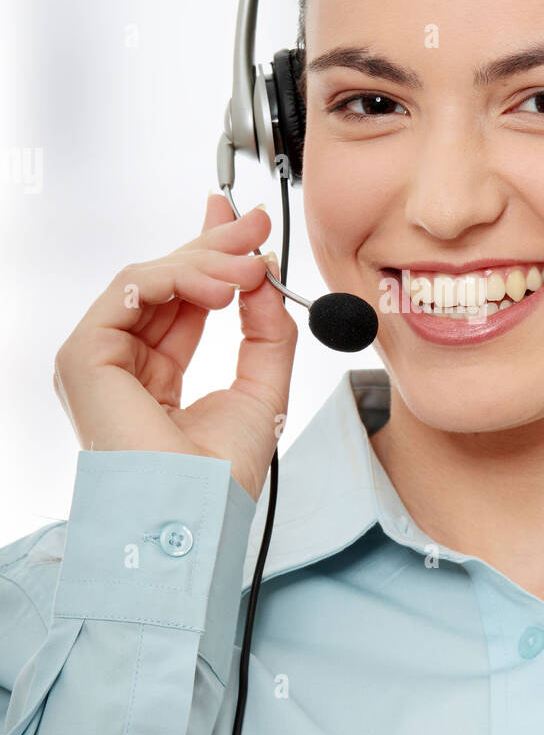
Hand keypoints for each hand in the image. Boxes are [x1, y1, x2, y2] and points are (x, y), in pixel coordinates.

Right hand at [52, 192, 297, 501]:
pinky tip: (223, 286)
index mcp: (157, 377)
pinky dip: (180, 276)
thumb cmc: (220, 476)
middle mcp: (123, 365)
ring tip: (252, 266)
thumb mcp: (263, 388)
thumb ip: (268, 330)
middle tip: (255, 223)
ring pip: (149, 280)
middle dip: (213, 246)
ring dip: (207, 261)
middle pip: (164, 283)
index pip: (181, 301)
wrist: (197, 511)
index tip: (250, 230)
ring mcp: (99, 360)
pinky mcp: (84, 356)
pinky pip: (132, 290)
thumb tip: (264, 275)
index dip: (212, 258)